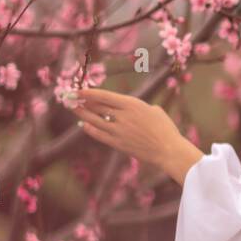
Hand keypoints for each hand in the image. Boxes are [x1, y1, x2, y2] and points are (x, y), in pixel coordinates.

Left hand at [70, 87, 191, 173]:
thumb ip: (138, 107)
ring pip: (95, 120)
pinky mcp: (118, 144)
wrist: (169, 150)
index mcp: (132, 104)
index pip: (104, 96)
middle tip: (72, 98)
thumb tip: (127, 108)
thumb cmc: (165, 129)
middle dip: (83, 101)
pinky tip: (84, 125)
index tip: (79, 89)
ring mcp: (119, 131)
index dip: (89, 92)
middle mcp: (123, 116)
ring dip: (82, 114)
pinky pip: (100, 135)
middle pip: (97, 107)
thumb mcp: (154, 110)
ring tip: (74, 109)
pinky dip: (91, 130)